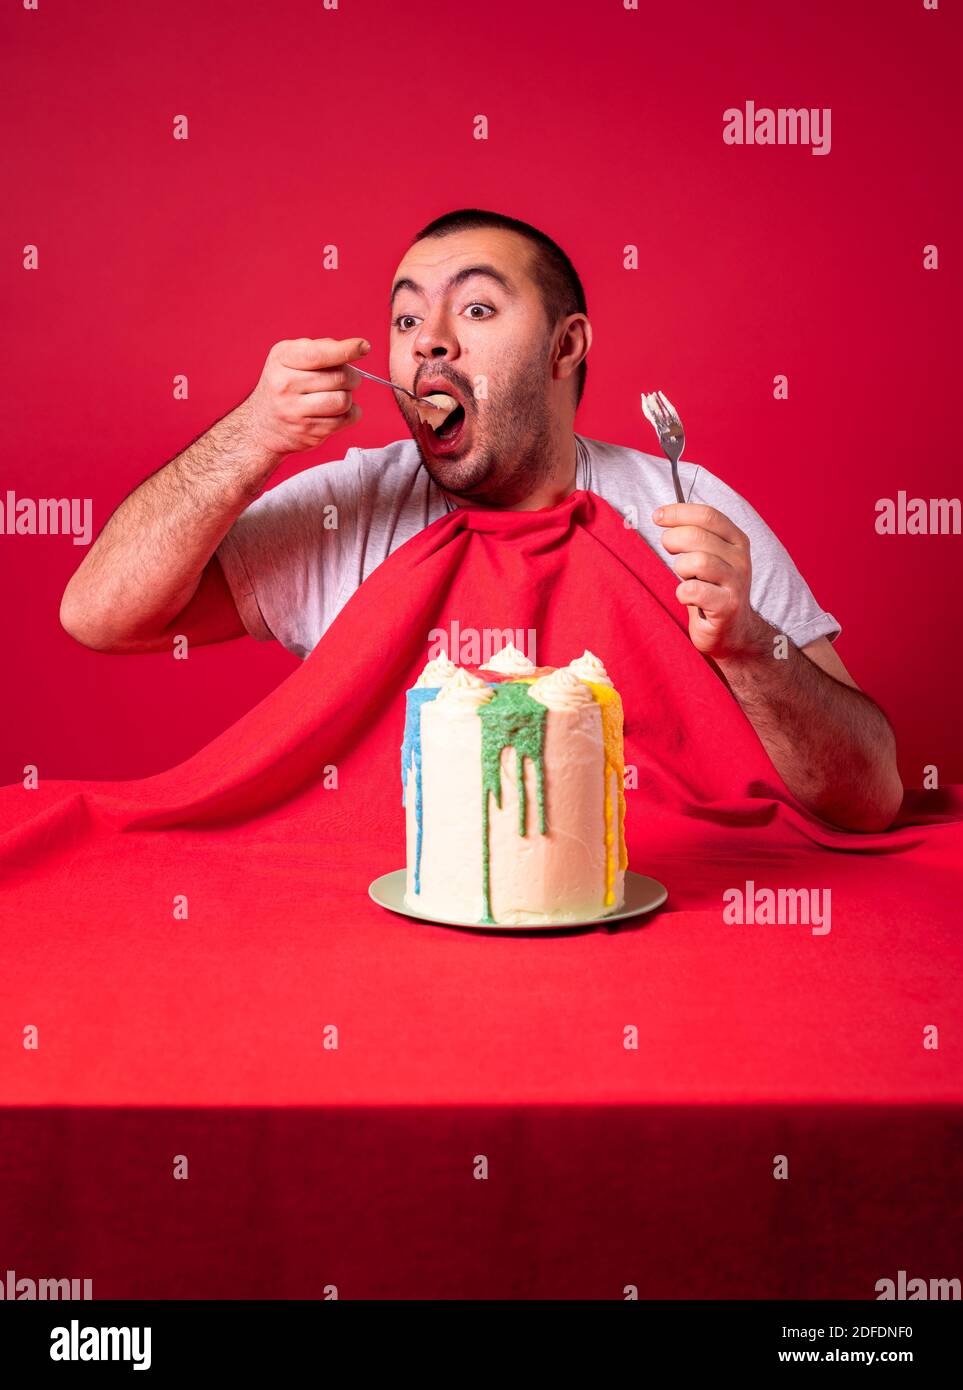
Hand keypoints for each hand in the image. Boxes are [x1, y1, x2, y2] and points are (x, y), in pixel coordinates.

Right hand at [242, 336, 369, 455]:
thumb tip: (349, 348)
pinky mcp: (309, 433)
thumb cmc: (282, 386)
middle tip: (348, 378)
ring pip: (343, 400)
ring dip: (349, 396)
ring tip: (339, 394)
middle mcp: (285, 385)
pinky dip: (351, 413)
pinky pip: (345, 420)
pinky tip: (339, 410)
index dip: (346, 350)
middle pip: (338, 377)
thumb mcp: (288, 358)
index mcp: (281, 359)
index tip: (363, 347)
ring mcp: (296, 412)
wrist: (262, 426)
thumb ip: (317, 349)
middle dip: (352, 376)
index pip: (318, 354)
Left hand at [652, 502, 768, 659]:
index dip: (679, 513)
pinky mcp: (727, 606)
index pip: (708, 515)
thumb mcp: (708, 557)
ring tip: (685, 578)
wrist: (733, 631)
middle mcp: (740, 559)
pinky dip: (682, 593)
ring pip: (697, 561)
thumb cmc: (711, 590)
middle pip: (697, 535)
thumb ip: (694, 536)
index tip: (657, 516)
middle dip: (673, 540)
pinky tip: (686, 597)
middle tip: (668, 551)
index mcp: (736, 540)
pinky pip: (694, 590)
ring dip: (681, 569)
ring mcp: (736, 583)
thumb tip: (662, 515)